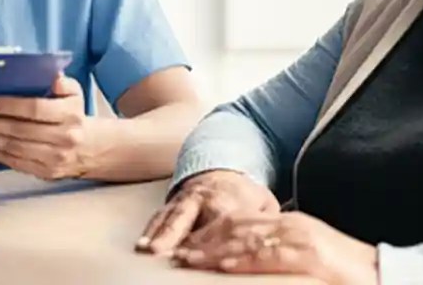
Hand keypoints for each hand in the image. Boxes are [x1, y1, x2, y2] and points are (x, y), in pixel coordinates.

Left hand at [0, 75, 100, 180]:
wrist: (89, 148)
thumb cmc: (72, 115)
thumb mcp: (74, 94)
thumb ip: (63, 83)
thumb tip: (52, 75)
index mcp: (70, 114)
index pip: (35, 109)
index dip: (8, 106)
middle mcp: (64, 137)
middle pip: (19, 130)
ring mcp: (54, 158)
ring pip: (13, 148)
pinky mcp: (44, 172)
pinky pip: (13, 163)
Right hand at [136, 169, 278, 254]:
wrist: (221, 168)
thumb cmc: (245, 197)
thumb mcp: (263, 204)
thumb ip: (266, 221)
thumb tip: (280, 239)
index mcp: (228, 200)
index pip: (219, 221)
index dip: (211, 236)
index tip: (207, 253)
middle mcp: (202, 200)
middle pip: (187, 217)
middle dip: (174, 234)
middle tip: (163, 250)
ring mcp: (184, 202)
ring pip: (169, 217)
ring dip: (158, 234)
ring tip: (147, 250)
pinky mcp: (171, 206)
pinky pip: (159, 217)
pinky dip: (150, 230)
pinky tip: (142, 245)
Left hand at [172, 211, 378, 284]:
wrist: (383, 274)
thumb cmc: (344, 271)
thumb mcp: (306, 254)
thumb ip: (278, 253)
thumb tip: (248, 261)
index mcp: (289, 223)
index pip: (242, 221)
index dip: (212, 232)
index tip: (188, 244)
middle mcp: (291, 224)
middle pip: (237, 226)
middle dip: (205, 239)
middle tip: (179, 252)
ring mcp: (299, 237)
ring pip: (247, 238)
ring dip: (214, 249)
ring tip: (190, 258)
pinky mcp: (308, 255)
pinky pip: (269, 254)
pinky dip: (243, 258)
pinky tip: (223, 263)